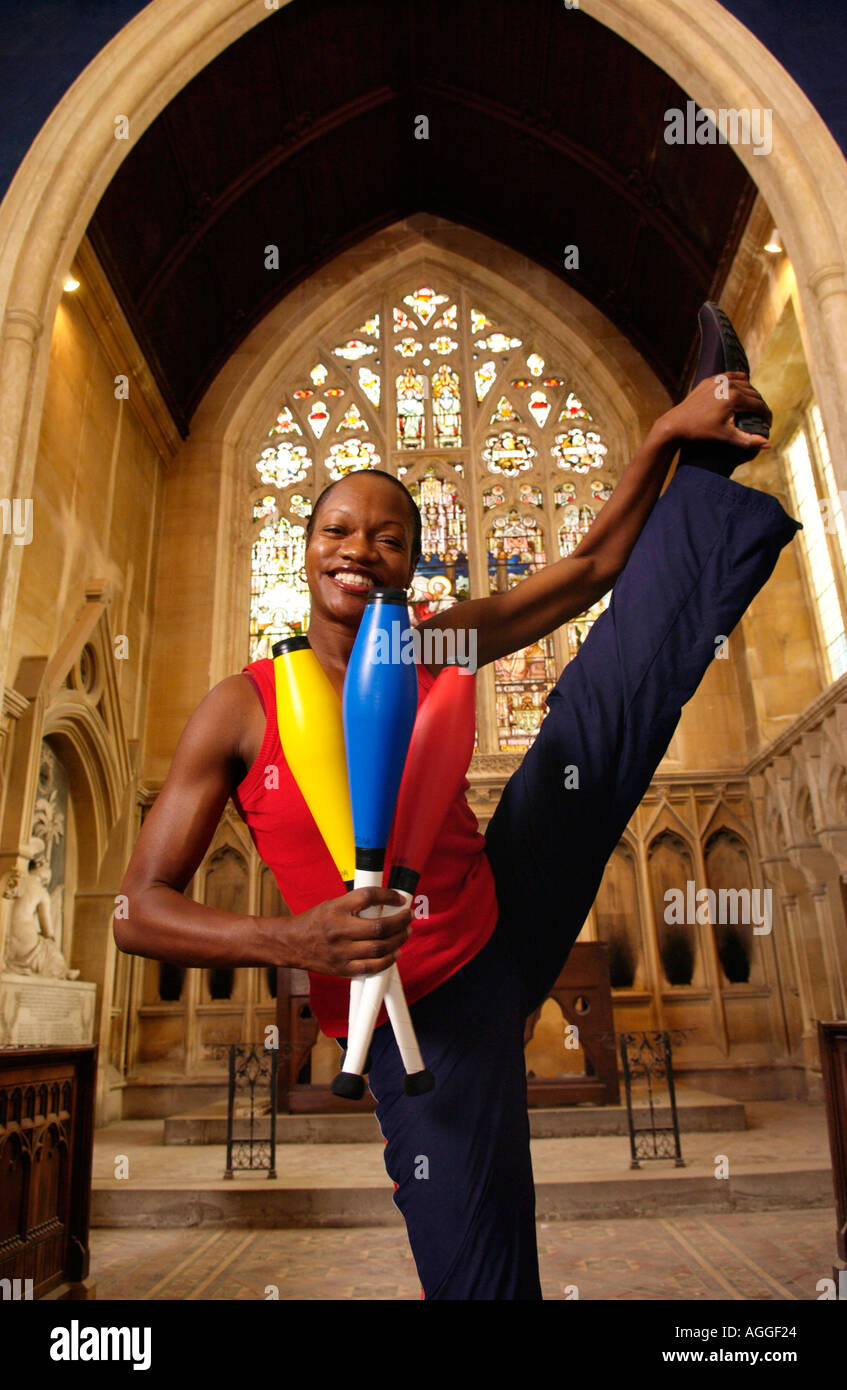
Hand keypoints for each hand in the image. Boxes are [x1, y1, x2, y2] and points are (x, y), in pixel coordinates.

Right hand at [288, 886, 412, 976]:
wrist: (291, 943)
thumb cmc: (314, 922)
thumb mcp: (332, 904)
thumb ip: (356, 904)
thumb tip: (385, 903)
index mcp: (336, 908)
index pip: (368, 896)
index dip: (388, 895)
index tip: (400, 899)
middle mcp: (339, 929)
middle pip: (379, 926)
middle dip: (400, 922)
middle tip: (408, 917)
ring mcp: (341, 951)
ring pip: (379, 948)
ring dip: (398, 940)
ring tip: (404, 933)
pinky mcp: (342, 968)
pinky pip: (371, 967)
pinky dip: (387, 960)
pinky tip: (395, 953)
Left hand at [657, 372, 771, 451]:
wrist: (676, 424)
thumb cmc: (701, 432)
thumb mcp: (726, 436)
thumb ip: (748, 441)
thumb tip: (768, 445)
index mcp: (735, 397)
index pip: (759, 405)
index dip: (766, 415)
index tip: (768, 424)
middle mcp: (729, 384)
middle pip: (754, 393)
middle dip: (760, 406)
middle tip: (761, 417)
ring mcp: (719, 380)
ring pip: (745, 383)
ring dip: (751, 394)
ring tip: (752, 407)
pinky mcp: (710, 379)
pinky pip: (731, 376)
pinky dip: (739, 381)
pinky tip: (742, 389)